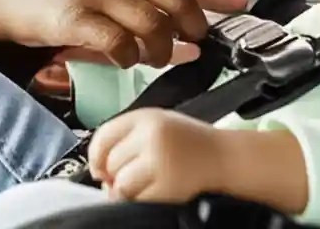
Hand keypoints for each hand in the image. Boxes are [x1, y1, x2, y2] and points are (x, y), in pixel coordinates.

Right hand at [0, 0, 245, 67]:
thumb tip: (199, 28)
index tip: (242, 9)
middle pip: (178, 2)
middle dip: (192, 31)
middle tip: (190, 46)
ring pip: (153, 26)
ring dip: (159, 51)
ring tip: (151, 56)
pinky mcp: (74, 16)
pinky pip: (120, 44)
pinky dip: (128, 57)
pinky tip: (121, 58)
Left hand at [87, 109, 225, 202]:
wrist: (224, 156)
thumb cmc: (189, 142)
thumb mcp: (158, 125)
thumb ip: (128, 138)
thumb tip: (99, 169)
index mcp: (146, 117)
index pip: (104, 135)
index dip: (96, 156)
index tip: (99, 167)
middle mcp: (152, 136)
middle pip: (111, 163)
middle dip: (114, 176)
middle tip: (127, 179)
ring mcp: (160, 161)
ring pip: (122, 184)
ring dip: (126, 191)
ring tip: (141, 186)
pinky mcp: (169, 186)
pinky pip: (138, 200)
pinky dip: (140, 201)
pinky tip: (153, 193)